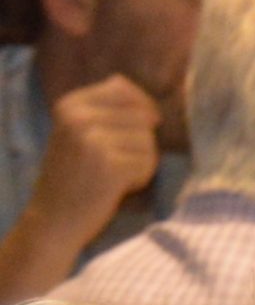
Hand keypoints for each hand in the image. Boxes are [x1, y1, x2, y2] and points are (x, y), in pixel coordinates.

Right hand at [25, 75, 160, 250]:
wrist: (55, 217)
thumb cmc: (75, 177)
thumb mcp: (79, 135)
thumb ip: (106, 114)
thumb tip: (150, 106)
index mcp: (70, 104)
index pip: (122, 87)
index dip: (143, 105)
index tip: (146, 125)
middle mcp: (79, 117)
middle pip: (141, 116)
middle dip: (143, 141)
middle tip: (122, 162)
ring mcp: (93, 139)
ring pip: (148, 141)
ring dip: (143, 162)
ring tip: (119, 175)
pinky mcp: (109, 165)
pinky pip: (148, 163)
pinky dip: (141, 178)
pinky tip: (120, 187)